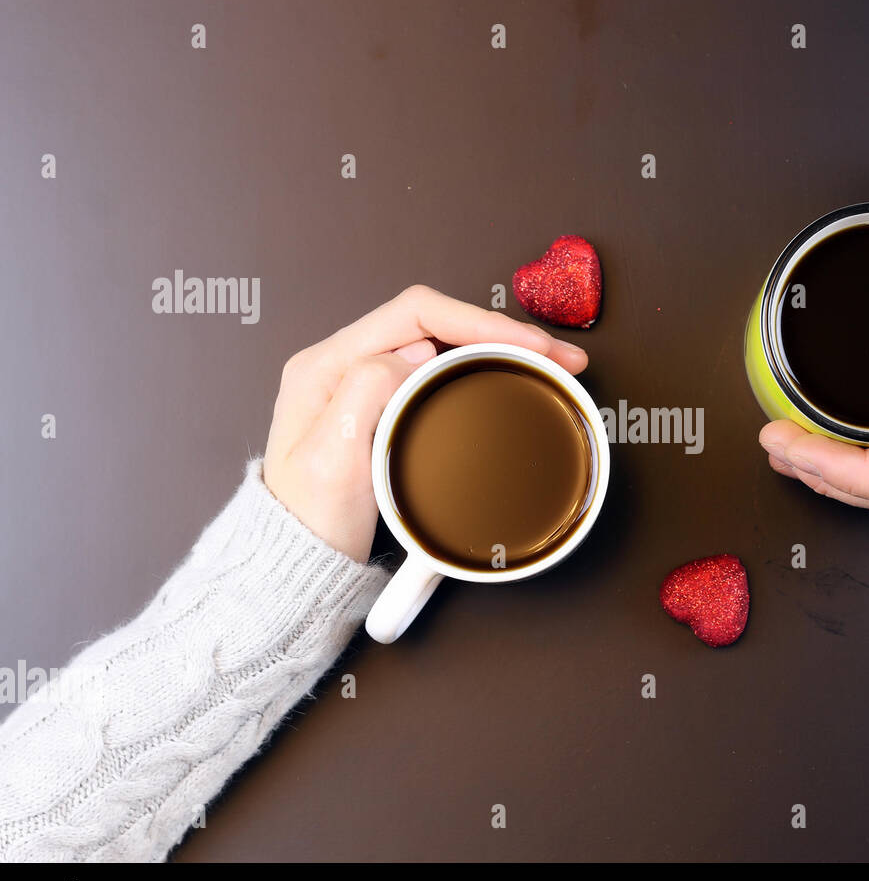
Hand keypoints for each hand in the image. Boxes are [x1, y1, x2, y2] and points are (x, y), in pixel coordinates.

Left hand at [263, 285, 587, 560]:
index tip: (529, 345)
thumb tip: (417, 353)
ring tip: (550, 365)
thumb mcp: (331, 462)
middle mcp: (343, 364)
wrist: (297, 567)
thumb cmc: (308, 523)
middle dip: (502, 331)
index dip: (479, 321)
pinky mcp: (385, 407)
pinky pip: (441, 373)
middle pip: (436, 322)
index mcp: (325, 364)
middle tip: (559, 357)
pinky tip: (513, 382)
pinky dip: (485, 371)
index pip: (416, 313)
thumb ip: (365, 392)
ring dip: (500, 348)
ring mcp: (364, 384)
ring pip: (444, 344)